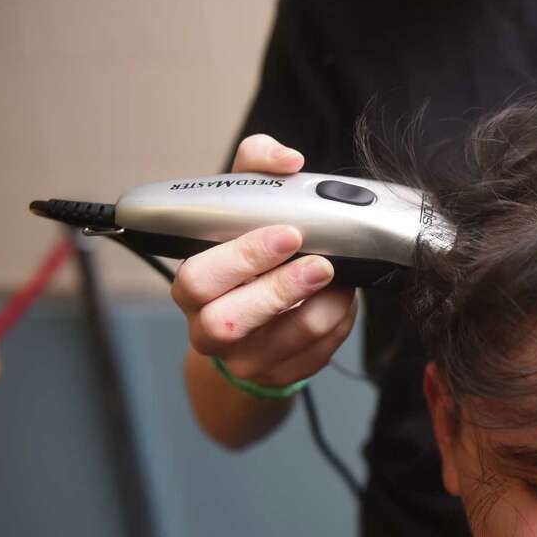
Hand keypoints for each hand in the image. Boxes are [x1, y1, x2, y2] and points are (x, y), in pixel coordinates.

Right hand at [171, 134, 358, 387]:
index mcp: (194, 286)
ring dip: (324, 308)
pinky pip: (315, 356)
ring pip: (286, 342)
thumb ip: (257, 167)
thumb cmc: (248, 255)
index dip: (243, 258)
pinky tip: (342, 301)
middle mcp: (208, 329)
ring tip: (343, 280)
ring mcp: (243, 359)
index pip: (199, 279)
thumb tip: (288, 160)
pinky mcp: (278, 376)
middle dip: (282, 290)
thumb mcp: (245, 203)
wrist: (254, 317)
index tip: (289, 234)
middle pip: (230, 322)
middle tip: (322, 264)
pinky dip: (338, 327)